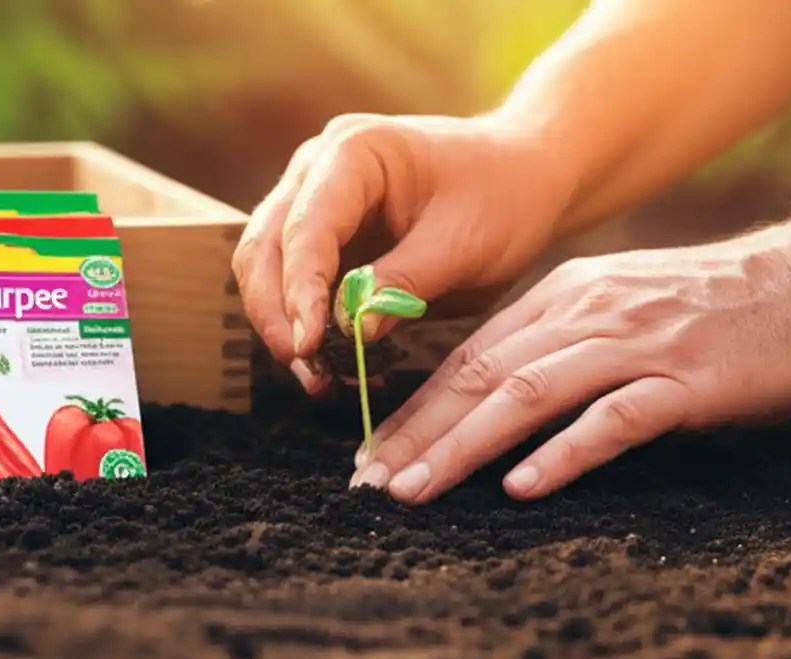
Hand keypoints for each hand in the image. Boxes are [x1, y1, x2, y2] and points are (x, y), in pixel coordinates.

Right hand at [231, 113, 577, 391]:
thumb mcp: (464, 244)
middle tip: (302, 366)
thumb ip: (405, 284)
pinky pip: (290, 279)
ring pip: (265, 265)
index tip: (309, 344)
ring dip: (281, 321)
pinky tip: (325, 359)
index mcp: (353, 152)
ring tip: (314, 374)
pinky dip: (299, 320)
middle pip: (266, 245)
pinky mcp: (322, 235)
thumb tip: (352, 331)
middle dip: (276, 311)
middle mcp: (317, 168)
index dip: (300, 289)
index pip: (306, 227)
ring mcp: (312, 199)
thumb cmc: (503, 197)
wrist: (524, 177)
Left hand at [352, 222, 790, 502]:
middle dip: (416, 431)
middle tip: (367, 480)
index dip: (412, 407)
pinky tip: (520, 486)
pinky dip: (562, 453)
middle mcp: (584, 314)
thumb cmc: (706, 306)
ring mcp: (632, 344)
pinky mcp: (682, 378)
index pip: (466, 357)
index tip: (369, 451)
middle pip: (479, 376)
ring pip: (526, 395)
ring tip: (415, 489)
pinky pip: (612, 419)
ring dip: (462, 445)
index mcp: (559, 298)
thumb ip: (553, 340)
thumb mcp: (613, 305)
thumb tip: (488, 391)